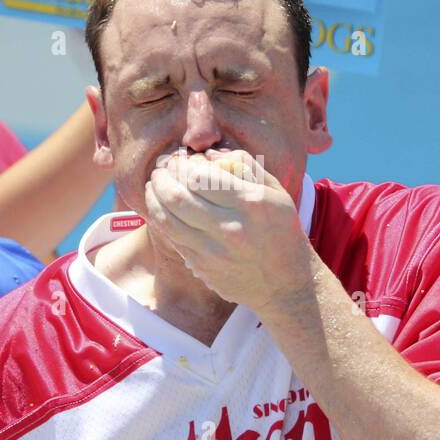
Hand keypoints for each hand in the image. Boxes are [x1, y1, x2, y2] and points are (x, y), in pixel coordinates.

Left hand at [143, 150, 310, 309]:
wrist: (285, 284)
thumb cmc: (282, 231)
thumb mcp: (276, 192)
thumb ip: (245, 166)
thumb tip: (209, 155)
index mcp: (251, 204)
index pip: (201, 177)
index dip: (183, 165)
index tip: (179, 160)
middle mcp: (230, 228)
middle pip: (178, 197)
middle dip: (162, 179)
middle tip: (160, 170)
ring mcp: (214, 252)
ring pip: (167, 220)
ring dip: (154, 198)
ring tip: (153, 186)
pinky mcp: (203, 268)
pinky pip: (172, 239)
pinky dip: (161, 220)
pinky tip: (160, 208)